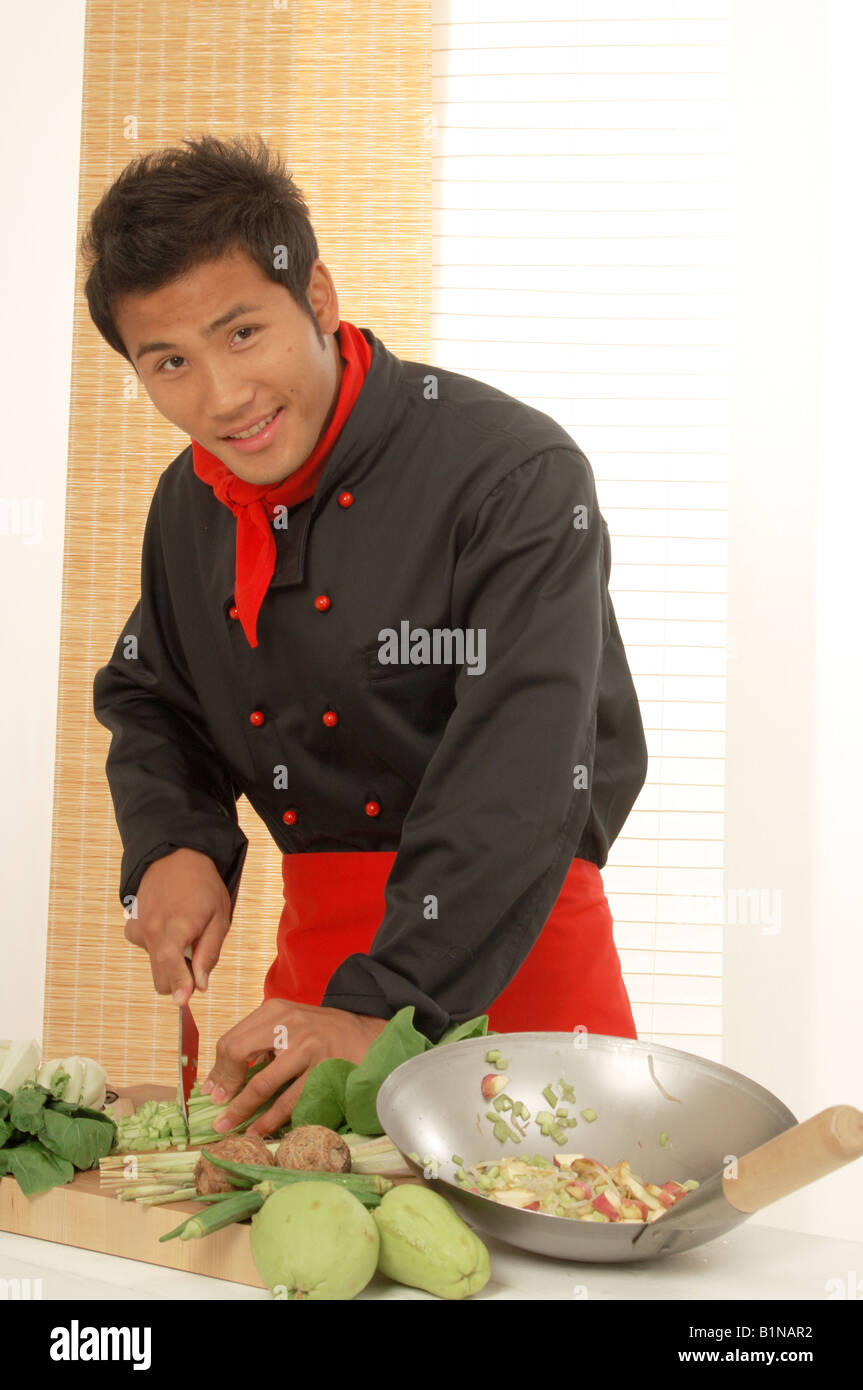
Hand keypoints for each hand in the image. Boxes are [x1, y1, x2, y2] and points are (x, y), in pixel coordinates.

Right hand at [124, 847, 230, 1004]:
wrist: (175, 857)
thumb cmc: (202, 886)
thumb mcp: (219, 917)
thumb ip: (209, 953)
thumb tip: (201, 985)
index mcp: (175, 926)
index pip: (170, 963)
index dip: (179, 985)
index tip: (183, 1001)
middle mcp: (151, 931)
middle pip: (161, 977)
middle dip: (179, 978)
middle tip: (196, 956)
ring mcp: (138, 929)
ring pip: (155, 965)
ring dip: (169, 960)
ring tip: (184, 933)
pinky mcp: (132, 927)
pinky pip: (147, 949)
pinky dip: (158, 946)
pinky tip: (168, 926)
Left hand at [201, 999, 389, 1136]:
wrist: (364, 1034)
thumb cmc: (320, 1032)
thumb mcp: (288, 1024)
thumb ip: (258, 1042)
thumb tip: (219, 1080)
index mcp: (275, 1010)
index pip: (232, 1040)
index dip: (218, 1070)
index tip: (212, 1091)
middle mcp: (288, 1024)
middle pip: (239, 1053)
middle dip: (225, 1086)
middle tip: (218, 1110)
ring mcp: (307, 1047)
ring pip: (263, 1083)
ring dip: (241, 1110)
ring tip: (228, 1127)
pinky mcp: (322, 1070)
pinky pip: (289, 1101)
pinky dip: (270, 1119)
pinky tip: (259, 1130)